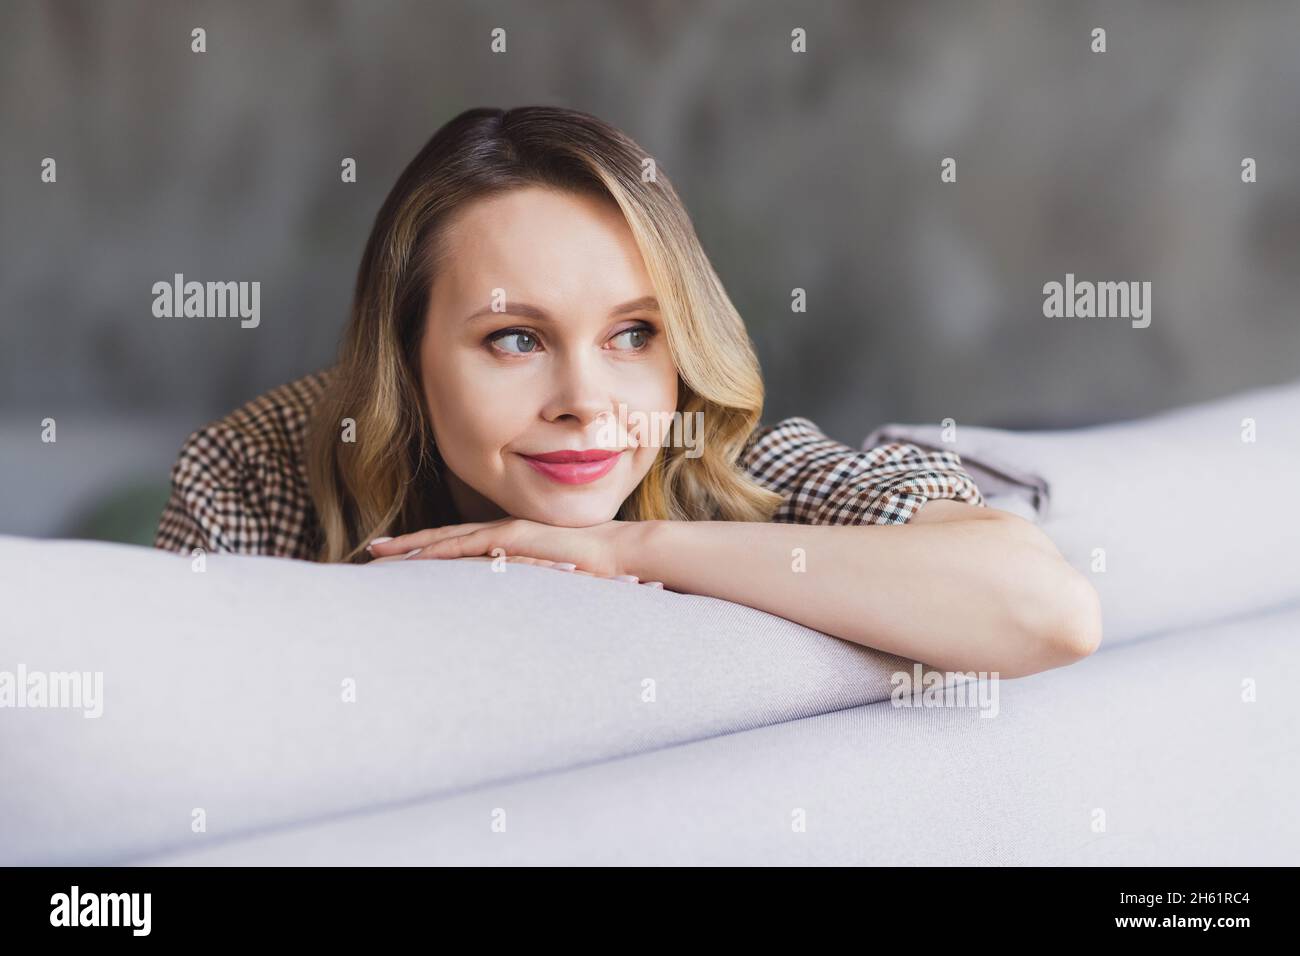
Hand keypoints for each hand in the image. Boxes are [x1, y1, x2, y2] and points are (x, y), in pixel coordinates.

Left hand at [365, 518, 662, 586]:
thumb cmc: (590, 571)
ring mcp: (506, 533)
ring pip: (448, 540)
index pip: (457, 546)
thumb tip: (511, 611)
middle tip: (371, 553)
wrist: (619, 554)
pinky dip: (441, 549)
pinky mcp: (514, 538)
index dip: (424, 549)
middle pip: (442, 540)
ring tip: (382, 554)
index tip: (394, 557)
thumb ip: (529, 585)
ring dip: (413, 547)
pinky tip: (418, 556)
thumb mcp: (550, 581)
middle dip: (405, 546)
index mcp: (507, 544)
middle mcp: (501, 534)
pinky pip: (470, 544)